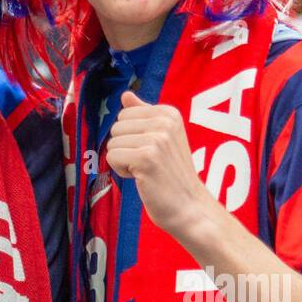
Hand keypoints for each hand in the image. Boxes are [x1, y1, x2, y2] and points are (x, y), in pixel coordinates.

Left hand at [106, 90, 215, 242]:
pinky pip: (112, 157)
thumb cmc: (172, 174)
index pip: (125, 114)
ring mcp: (157, 139)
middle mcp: (165, 122)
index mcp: (169, 113)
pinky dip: (121, 171)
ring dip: (123, 161)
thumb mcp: (163, 137)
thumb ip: (143, 114)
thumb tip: (125, 94)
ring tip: (147, 171)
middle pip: (116, 127)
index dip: (131, 136)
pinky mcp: (146, 158)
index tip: (152, 151)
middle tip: (149, 163)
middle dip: (125, 148)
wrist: (190, 207)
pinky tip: (141, 178)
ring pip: (112, 143)